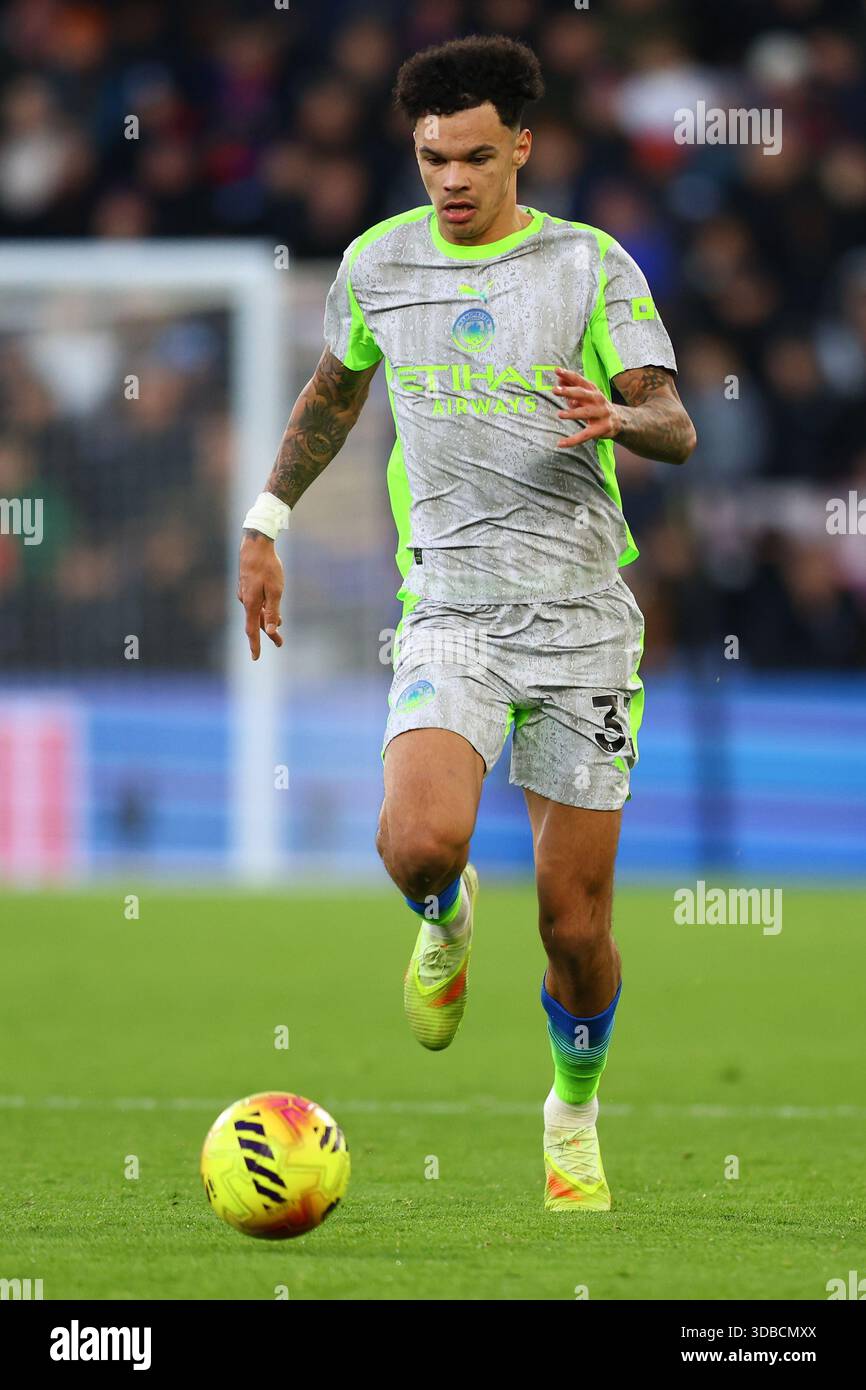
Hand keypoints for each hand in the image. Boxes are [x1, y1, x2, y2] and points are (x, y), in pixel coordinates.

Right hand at [238, 531, 283, 659]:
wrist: (255, 545)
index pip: (252, 630)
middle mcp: (245, 600)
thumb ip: (273, 612)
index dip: (255, 645)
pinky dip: (264, 609)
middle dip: (268, 634)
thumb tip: (271, 631)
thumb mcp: (275, 591)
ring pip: (256, 612)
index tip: (255, 658)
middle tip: (280, 643)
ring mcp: (245, 593)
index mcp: (251, 603)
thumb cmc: (267, 567)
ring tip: (279, 627)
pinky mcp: (247, 586)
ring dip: (267, 621)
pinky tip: (271, 609)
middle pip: (256, 623)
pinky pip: (256, 603)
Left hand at [552, 368, 623, 448]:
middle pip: (582, 394)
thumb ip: (572, 388)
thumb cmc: (597, 406)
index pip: (580, 380)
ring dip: (572, 413)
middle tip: (555, 390)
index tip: (557, 370)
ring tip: (560, 414)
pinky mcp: (600, 429)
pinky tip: (560, 443)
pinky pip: (584, 435)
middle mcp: (597, 400)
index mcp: (593, 390)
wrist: (619, 421)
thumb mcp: (587, 396)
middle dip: (569, 391)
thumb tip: (558, 378)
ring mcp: (600, 414)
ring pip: (585, 413)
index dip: (568, 375)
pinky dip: (572, 440)